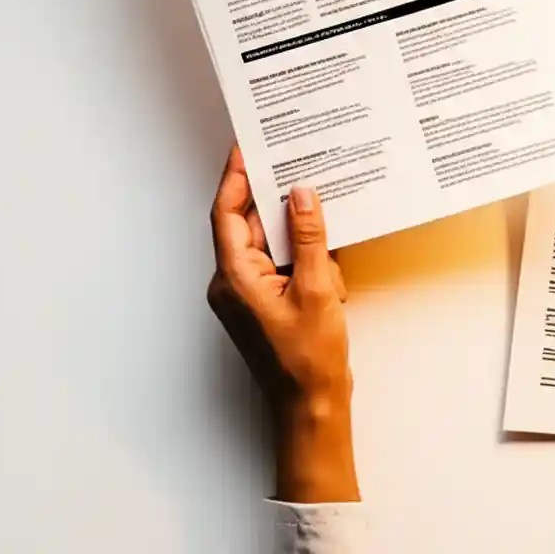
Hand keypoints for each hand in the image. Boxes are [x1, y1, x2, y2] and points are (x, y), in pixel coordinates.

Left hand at [206, 145, 358, 502]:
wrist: (311, 406)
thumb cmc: (308, 359)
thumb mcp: (317, 289)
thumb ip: (309, 237)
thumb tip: (302, 195)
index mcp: (234, 277)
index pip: (227, 213)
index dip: (236, 178)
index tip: (247, 148)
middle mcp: (234, 283)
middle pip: (248, 225)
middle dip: (276, 202)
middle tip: (297, 166)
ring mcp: (249, 295)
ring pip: (269, 245)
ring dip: (297, 238)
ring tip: (322, 228)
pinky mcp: (267, 303)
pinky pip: (280, 265)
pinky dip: (302, 258)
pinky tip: (327, 258)